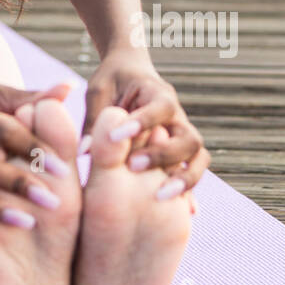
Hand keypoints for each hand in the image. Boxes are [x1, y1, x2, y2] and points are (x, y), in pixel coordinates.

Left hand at [82, 48, 209, 200]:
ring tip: (159, 196)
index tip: (115, 138)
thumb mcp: (98, 90)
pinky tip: (184, 213)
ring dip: (184, 178)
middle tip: (132, 167)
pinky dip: (189, 191)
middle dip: (164, 156)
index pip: (161, 107)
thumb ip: (95, 119)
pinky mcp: (180, 152)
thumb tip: (86, 153)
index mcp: (158, 93)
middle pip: (189, 137)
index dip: (143, 122)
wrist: (130, 71)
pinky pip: (192, 171)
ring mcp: (182, 134)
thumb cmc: (111, 79)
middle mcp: (177, 116)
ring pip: (198, 157)